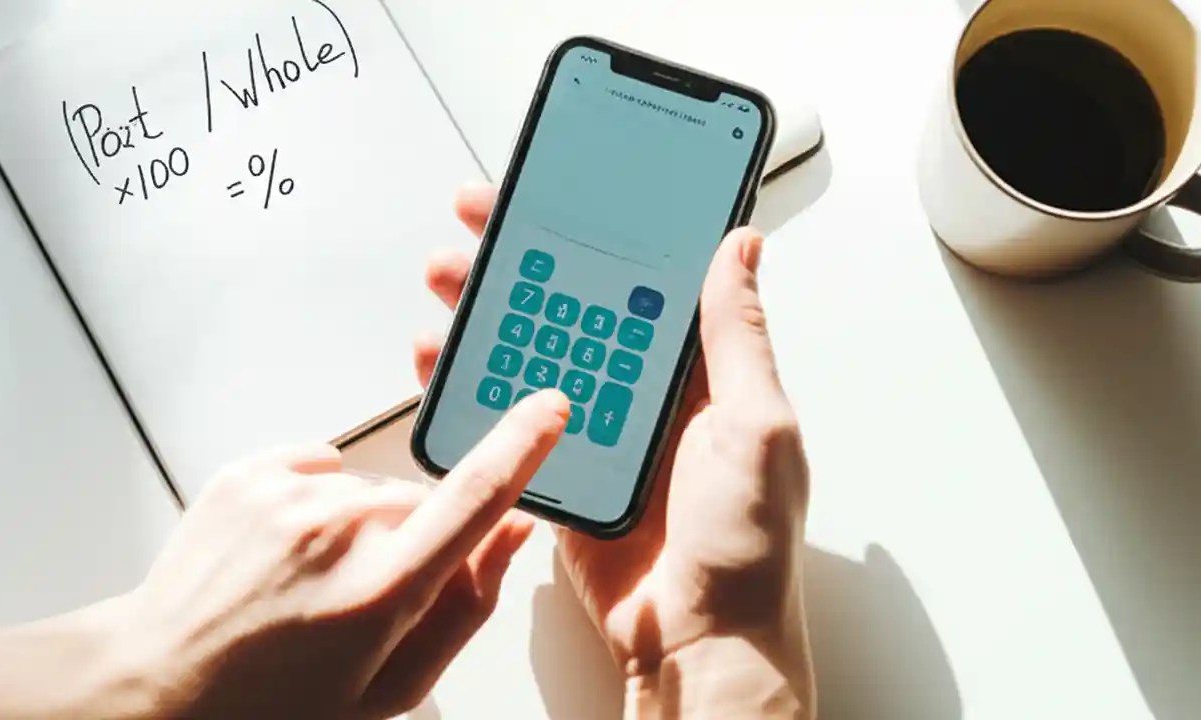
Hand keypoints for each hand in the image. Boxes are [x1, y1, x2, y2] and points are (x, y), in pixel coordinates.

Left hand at [119, 394, 566, 718]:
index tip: (549, 409)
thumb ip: (468, 606)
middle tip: (365, 594)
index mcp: (382, 591)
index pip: (475, 497)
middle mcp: (336, 532)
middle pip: (421, 502)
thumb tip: (512, 530)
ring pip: (370, 488)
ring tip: (310, 580)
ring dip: (361, 523)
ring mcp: (286, 497)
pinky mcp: (249, 473)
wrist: (163, 684)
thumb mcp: (393, 683)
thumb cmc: (280, 701)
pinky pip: (323, 465)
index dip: (523, 445)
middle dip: (415, 539)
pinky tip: (289, 550)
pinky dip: (320, 499)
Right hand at [415, 185, 814, 717]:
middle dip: (522, 260)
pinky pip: (510, 417)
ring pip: (533, 351)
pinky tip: (444, 362)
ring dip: (487, 313)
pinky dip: (474, 386)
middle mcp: (646, 394)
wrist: (698, 644)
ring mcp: (599, 431)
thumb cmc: (745, 546)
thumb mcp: (756, 426)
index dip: (597, 231)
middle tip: (477, 223)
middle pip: (573, 305)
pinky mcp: (561, 473)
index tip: (554, 192)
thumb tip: (741, 246)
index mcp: (698, 373)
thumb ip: (736, 337)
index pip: (640, 279)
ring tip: (448, 283)